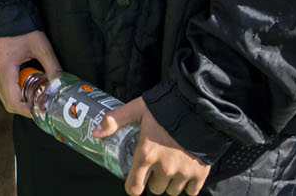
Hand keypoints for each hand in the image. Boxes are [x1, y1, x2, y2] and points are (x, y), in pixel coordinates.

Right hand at [0, 30, 60, 116]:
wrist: (3, 7)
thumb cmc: (22, 26)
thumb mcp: (41, 46)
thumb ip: (52, 66)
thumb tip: (61, 84)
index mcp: (4, 68)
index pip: (11, 101)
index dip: (26, 111)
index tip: (39, 110)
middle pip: (5, 100)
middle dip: (22, 105)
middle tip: (38, 102)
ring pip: (1, 91)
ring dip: (16, 95)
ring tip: (32, 89)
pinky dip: (10, 86)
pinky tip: (23, 77)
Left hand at [95, 98, 210, 195]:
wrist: (199, 109)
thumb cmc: (165, 108)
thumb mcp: (137, 109)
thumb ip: (115, 120)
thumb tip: (95, 133)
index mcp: (146, 154)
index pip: (134, 187)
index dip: (133, 186)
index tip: (136, 180)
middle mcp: (164, 168)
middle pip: (155, 189)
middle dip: (153, 179)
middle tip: (156, 164)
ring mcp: (183, 173)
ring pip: (172, 191)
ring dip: (170, 182)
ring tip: (171, 165)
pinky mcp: (200, 174)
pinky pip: (191, 192)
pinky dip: (188, 185)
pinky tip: (186, 170)